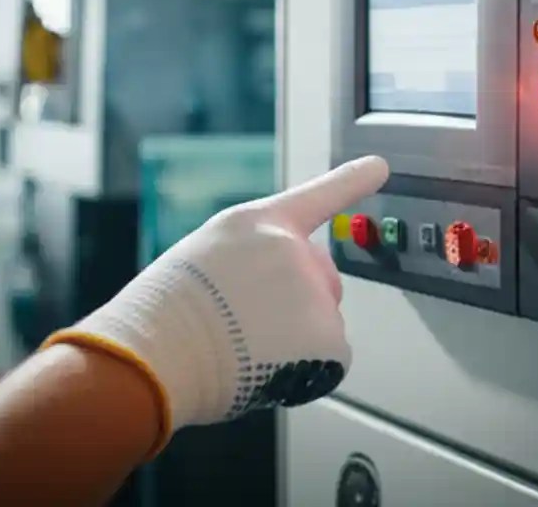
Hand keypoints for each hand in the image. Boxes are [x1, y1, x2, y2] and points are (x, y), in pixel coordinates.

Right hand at [42, 155, 388, 454]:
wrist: (156, 354)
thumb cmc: (165, 316)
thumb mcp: (204, 260)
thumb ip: (251, 261)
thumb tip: (272, 295)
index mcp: (256, 224)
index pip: (317, 196)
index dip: (352, 181)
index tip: (381, 167)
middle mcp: (292, 248)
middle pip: (322, 279)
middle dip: (301, 304)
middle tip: (249, 325)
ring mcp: (313, 289)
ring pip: (322, 321)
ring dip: (296, 340)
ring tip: (246, 346)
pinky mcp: (328, 332)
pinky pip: (333, 357)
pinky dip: (309, 371)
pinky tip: (269, 367)